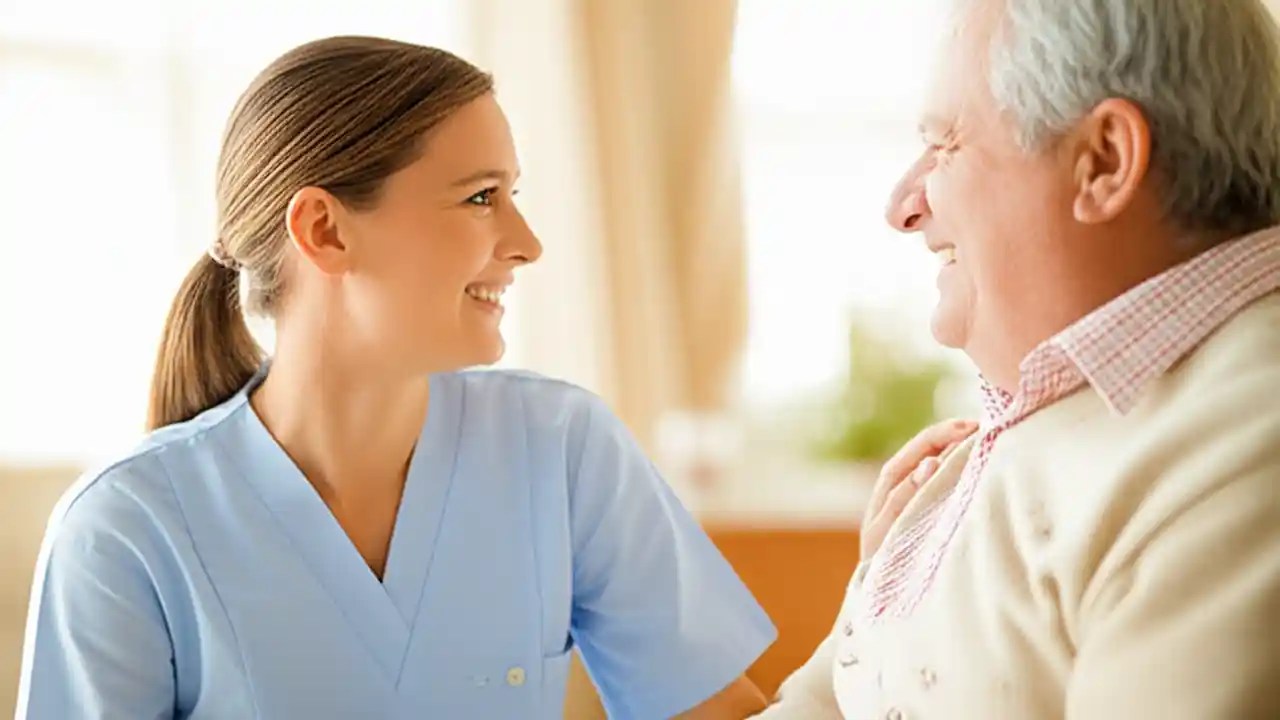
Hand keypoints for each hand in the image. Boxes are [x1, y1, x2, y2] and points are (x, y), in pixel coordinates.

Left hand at [859, 419, 976, 564]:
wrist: (884, 596)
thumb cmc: (881, 564)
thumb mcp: (886, 531)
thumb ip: (903, 499)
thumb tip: (930, 463)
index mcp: (890, 486)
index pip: (917, 452)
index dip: (940, 436)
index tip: (965, 428)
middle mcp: (906, 485)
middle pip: (931, 451)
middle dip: (954, 436)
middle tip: (984, 426)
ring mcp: (922, 497)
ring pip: (941, 465)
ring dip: (962, 450)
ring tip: (988, 437)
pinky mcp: (936, 512)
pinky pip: (950, 485)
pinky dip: (965, 472)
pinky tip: (985, 465)